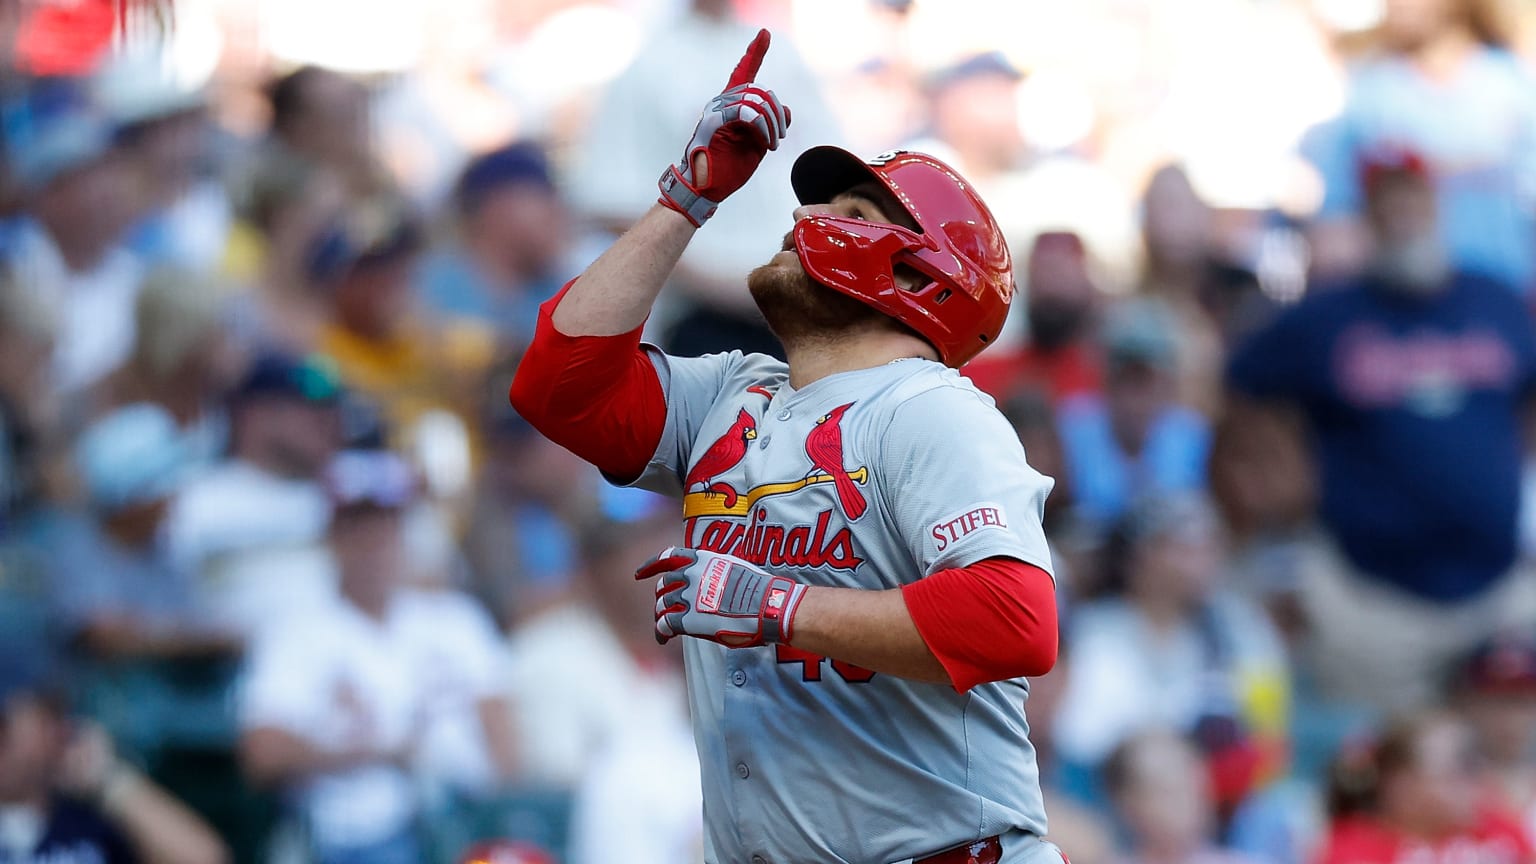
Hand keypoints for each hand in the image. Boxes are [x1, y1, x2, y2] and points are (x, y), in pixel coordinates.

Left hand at [635, 547, 806, 646]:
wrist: (770, 607)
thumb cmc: (760, 591)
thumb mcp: (734, 568)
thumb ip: (713, 572)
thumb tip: (707, 584)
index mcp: (702, 559)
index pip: (668, 556)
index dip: (650, 566)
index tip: (640, 574)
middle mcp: (691, 574)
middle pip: (663, 586)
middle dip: (661, 598)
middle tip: (664, 610)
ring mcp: (688, 596)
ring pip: (661, 605)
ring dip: (661, 616)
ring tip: (665, 627)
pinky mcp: (688, 619)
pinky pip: (664, 625)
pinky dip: (660, 633)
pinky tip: (663, 640)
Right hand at [657, 29, 791, 226]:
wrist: (706, 189)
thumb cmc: (728, 169)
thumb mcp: (758, 145)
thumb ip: (771, 125)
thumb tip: (786, 110)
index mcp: (730, 105)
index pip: (744, 72)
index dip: (755, 52)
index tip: (765, 33)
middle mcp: (721, 102)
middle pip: (758, 88)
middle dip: (777, 110)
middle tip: (780, 137)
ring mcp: (716, 110)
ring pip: (755, 98)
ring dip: (772, 122)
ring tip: (774, 143)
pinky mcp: (715, 122)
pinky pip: (746, 111)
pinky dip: (763, 126)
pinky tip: (767, 143)